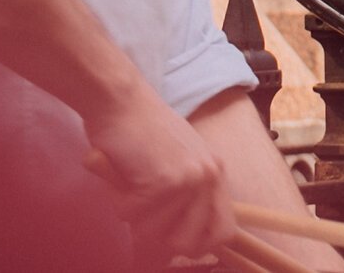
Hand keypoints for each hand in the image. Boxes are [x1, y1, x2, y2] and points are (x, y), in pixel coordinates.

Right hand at [84, 88, 237, 264]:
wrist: (120, 99)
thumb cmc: (141, 130)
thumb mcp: (179, 159)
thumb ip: (188, 195)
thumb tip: (183, 245)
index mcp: (215, 172)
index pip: (225, 231)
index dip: (199, 245)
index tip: (175, 243)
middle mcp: (208, 176)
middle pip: (187, 242)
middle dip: (158, 234)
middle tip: (143, 208)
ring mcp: (188, 179)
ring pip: (154, 232)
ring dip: (134, 215)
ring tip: (132, 182)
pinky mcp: (163, 181)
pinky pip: (131, 216)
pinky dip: (119, 200)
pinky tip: (122, 174)